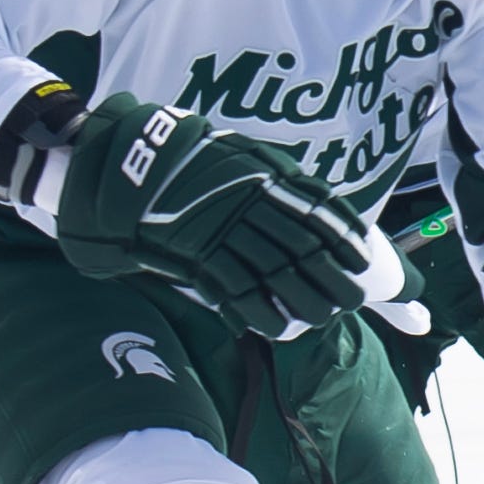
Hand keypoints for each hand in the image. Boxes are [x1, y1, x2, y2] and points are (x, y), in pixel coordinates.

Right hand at [40, 90, 369, 334]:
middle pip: (304, 246)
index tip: (363, 260)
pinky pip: (234, 288)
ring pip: (274, 271)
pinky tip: (279, 327)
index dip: (344, 238)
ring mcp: (222, 228)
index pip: (317, 209)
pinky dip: (259, 312)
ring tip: (325, 317)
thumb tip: (307, 201)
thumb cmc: (184, 159)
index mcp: (264, 175)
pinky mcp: (193, 252)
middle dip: (332, 277)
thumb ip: (270, 178)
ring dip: (304, 298)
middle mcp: (249, 201)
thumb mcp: (236, 156)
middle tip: (353, 300)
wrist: (121, 158)